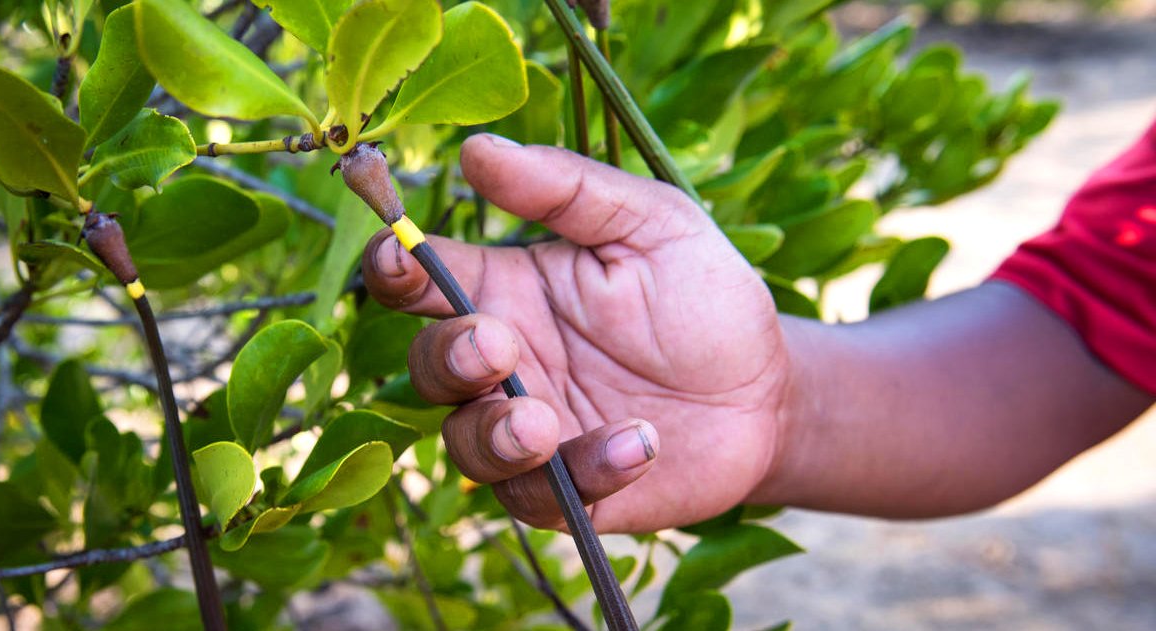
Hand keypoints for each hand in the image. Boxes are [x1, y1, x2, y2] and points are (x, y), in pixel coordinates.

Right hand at [363, 134, 789, 532]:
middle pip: (428, 366)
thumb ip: (567, 190)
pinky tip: (639, 442)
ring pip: (466, 446)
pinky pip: (543, 497)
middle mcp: (506, 364)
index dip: (392, 266)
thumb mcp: (651, 223)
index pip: (420, 278)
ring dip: (495, 437)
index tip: (399, 257)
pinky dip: (584, 475)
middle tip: (498, 345)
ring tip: (545, 425)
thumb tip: (476, 148)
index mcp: (507, 289)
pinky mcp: (569, 491)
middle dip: (448, 358)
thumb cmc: (703, 296)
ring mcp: (531, 432)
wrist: (767, 390)